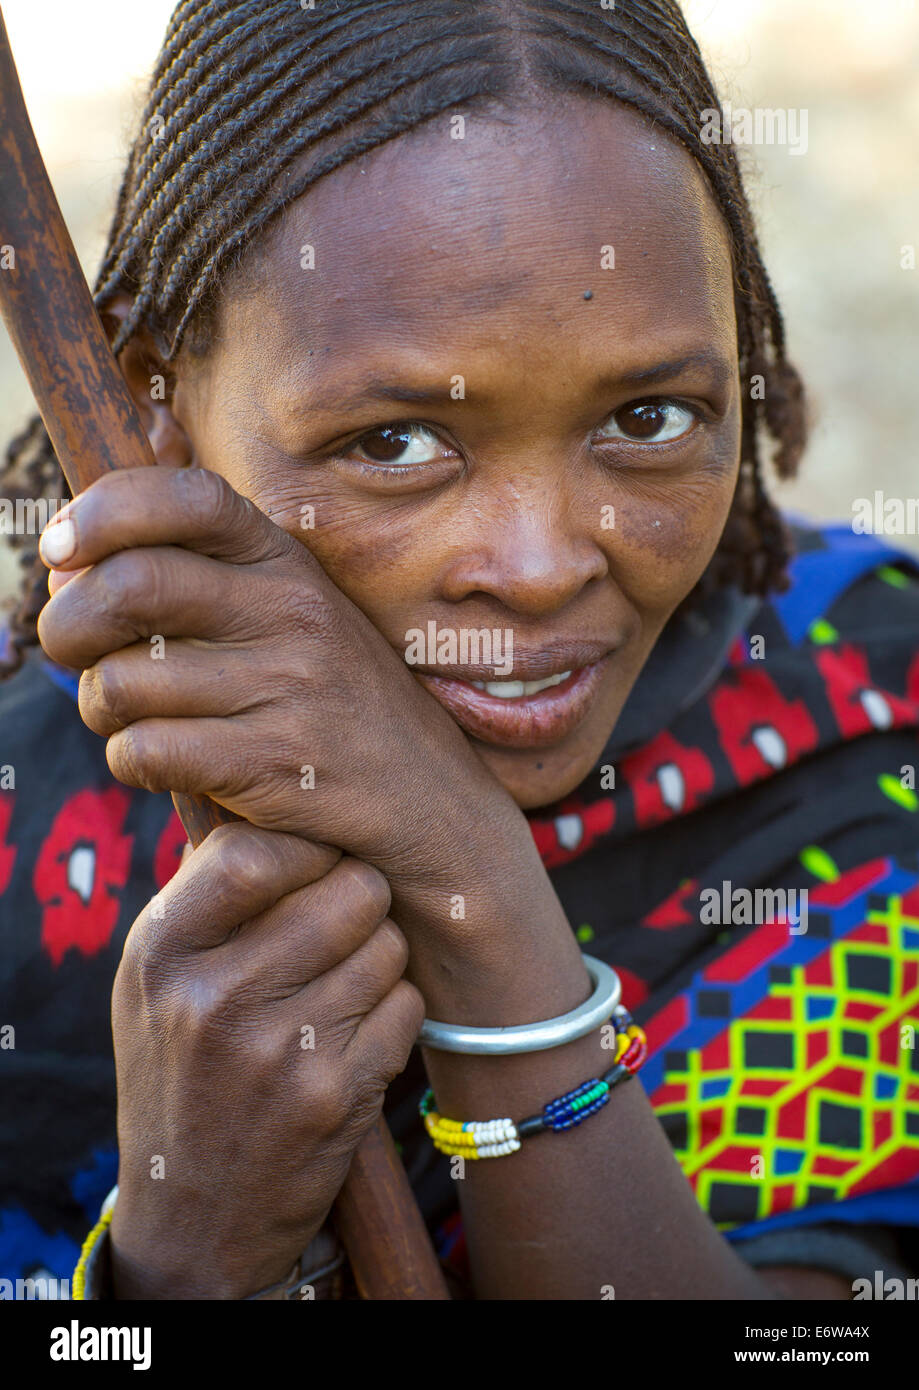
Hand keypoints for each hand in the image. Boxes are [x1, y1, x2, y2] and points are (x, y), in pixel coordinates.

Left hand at [37, 467, 521, 917]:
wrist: (438, 810)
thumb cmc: (343, 714)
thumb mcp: (298, 625)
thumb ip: (202, 588)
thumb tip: (69, 562)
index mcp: (292, 567)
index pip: (189, 498)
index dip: (106, 510)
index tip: (63, 546)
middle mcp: (293, 614)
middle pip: (131, 586)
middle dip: (68, 622)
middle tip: (70, 650)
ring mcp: (288, 690)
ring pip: (123, 681)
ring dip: (102, 709)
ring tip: (135, 720)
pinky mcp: (275, 765)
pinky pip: (146, 751)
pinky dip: (134, 763)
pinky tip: (170, 767)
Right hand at [107, 822, 422, 1299]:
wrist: (193, 1211)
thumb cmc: (182, 1067)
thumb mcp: (157, 977)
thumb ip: (207, 891)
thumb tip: (275, 800)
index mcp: (163, 952)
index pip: (256, 851)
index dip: (306, 843)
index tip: (317, 856)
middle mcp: (214, 998)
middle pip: (349, 888)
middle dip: (360, 897)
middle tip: (343, 920)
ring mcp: (278, 1051)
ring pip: (388, 945)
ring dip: (380, 958)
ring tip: (341, 985)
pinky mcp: (335, 1096)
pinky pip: (407, 1007)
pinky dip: (394, 1014)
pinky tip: (354, 1037)